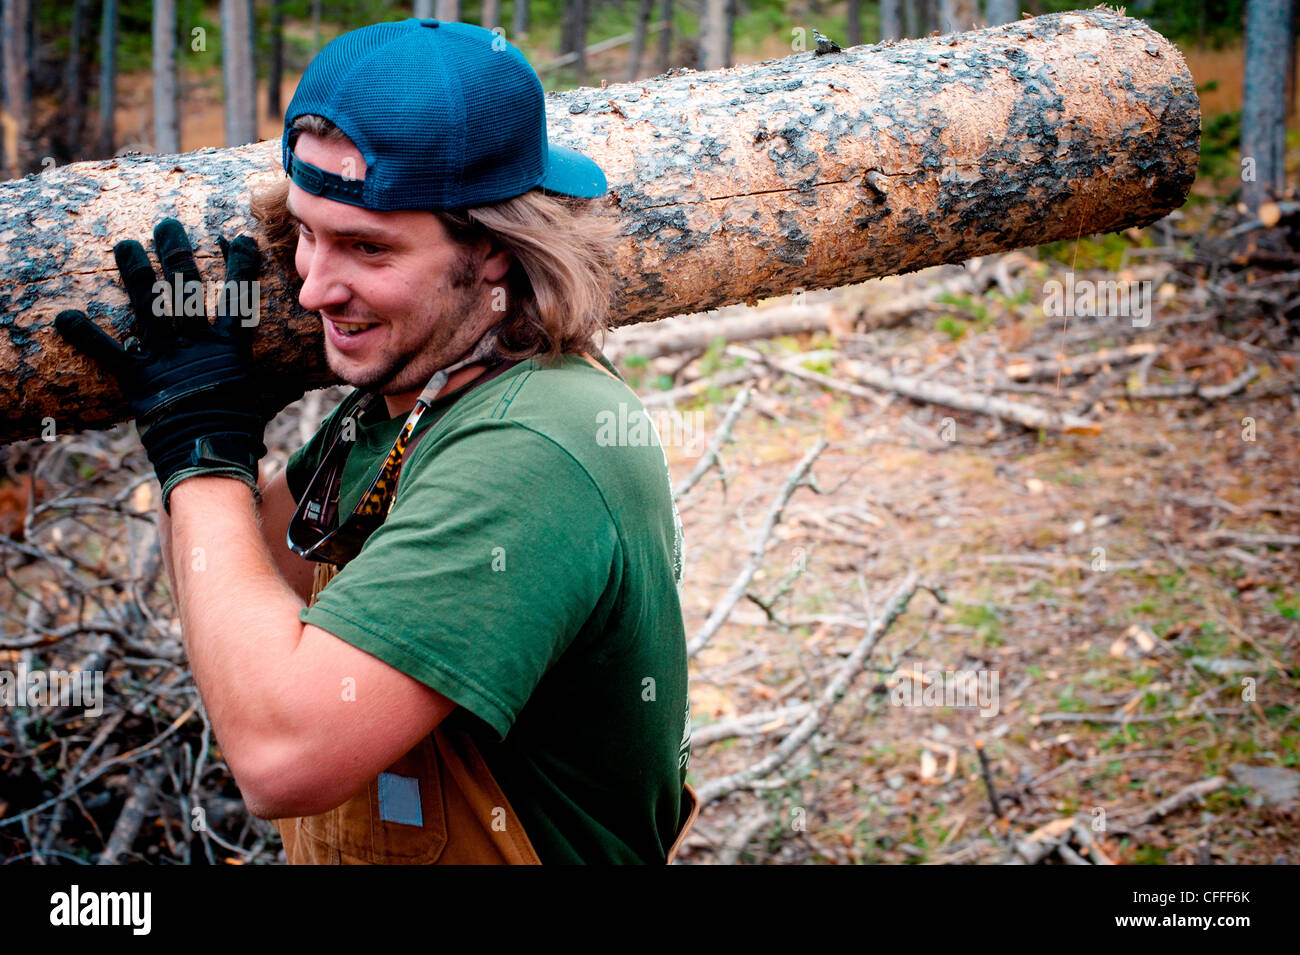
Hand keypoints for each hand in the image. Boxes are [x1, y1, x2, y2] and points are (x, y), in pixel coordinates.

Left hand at [56, 218, 267, 512]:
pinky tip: (68, 317)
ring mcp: (167, 362)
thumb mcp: (261, 400)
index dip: (239, 268)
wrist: (211, 459)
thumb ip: (270, 382)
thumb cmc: (239, 434)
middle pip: (185, 291)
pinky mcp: (140, 381)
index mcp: (229, 350)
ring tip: (125, 246)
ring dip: (135, 275)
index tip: (238, 238)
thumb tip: (302, 377)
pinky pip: (111, 354)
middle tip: (167, 225)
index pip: (237, 300)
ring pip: (151, 309)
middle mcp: (197, 348)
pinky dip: (88, 336)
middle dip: (176, 255)